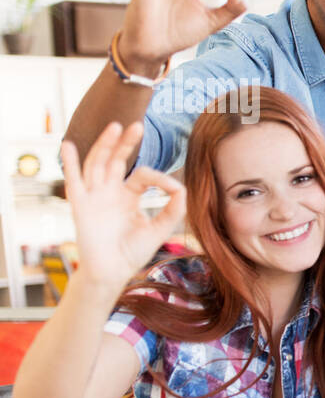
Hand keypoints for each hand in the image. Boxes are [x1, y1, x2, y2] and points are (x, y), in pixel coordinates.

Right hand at [61, 122, 186, 288]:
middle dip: (125, 142)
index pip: (142, 175)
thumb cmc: (132, 252)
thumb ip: (173, 209)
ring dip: (105, 145)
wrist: (112, 272)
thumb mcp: (159, 228)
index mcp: (128, 196)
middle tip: (136, 125)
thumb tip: (182, 188)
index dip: (159, 178)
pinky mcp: (81, 205)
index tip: (173, 188)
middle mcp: (109, 192)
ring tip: (115, 126)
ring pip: (98, 163)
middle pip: (116, 160)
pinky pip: (74, 180)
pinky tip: (69, 144)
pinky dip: (70, 162)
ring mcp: (94, 196)